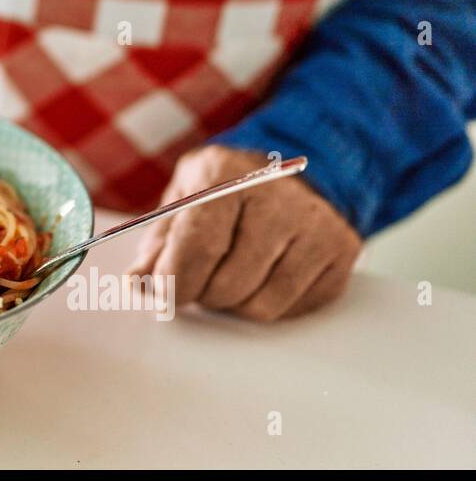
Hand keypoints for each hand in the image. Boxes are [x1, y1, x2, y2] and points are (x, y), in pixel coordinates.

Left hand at [126, 145, 361, 320]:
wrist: (285, 177)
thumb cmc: (219, 197)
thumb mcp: (179, 205)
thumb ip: (157, 246)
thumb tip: (138, 285)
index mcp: (224, 172)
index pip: (198, 245)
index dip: (175, 281)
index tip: (167, 294)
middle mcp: (276, 193)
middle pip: (229, 282)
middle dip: (204, 294)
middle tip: (200, 282)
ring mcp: (316, 221)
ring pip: (262, 304)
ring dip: (236, 304)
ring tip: (231, 276)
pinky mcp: (343, 249)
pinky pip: (295, 308)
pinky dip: (270, 304)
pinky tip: (263, 277)